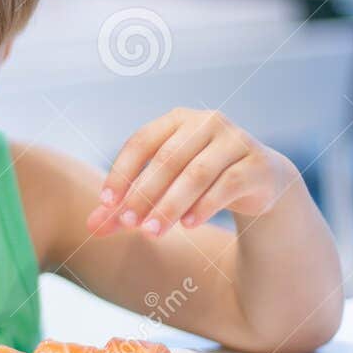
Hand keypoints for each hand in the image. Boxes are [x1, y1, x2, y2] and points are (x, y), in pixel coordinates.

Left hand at [86, 108, 298, 237]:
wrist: (260, 180)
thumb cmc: (201, 181)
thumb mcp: (163, 188)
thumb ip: (128, 205)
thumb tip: (92, 227)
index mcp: (177, 120)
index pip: (141, 141)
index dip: (121, 172)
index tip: (106, 203)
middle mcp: (206, 122)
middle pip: (167, 159)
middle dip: (144, 194)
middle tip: (128, 224)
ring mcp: (234, 141)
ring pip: (196, 174)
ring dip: (170, 205)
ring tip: (151, 233)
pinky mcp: (256, 165)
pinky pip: (227, 185)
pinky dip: (204, 206)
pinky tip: (188, 225)